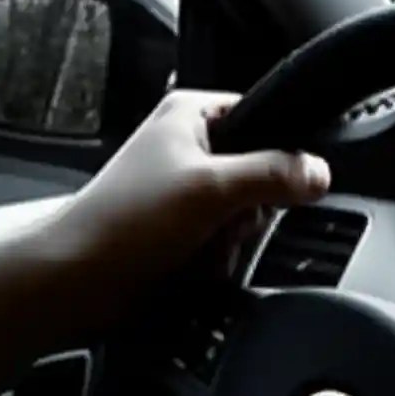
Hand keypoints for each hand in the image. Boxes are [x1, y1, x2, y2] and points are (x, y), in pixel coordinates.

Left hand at [44, 89, 330, 291]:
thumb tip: (320, 172)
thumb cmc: (122, 221)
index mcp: (191, 114)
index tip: (279, 180)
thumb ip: (274, 175)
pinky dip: (217, 256)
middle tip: (223, 217)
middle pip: (263, 172)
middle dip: (250, 208)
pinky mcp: (181, 229)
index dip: (279, 151)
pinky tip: (194, 262)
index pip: (265, 116)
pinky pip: (226, 241)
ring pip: (247, 213)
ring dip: (232, 238)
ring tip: (201, 244)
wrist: (74, 281)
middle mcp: (189, 146)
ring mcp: (185, 190)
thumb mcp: (211, 188)